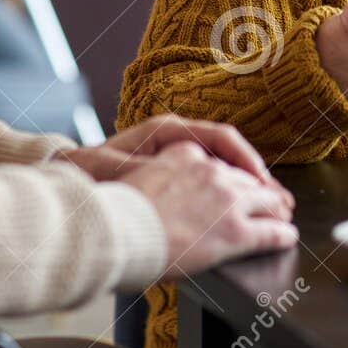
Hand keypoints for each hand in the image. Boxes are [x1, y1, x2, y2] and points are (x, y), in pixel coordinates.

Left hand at [60, 115, 291, 208]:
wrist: (66, 181)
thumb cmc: (87, 175)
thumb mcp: (113, 172)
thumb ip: (144, 174)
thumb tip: (173, 181)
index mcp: (167, 131)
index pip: (220, 138)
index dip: (247, 161)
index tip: (263, 184)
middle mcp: (177, 139)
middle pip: (230, 153)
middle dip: (258, 179)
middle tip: (282, 203)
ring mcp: (177, 156)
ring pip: (225, 168)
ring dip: (250, 189)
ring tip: (274, 209)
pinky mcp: (175, 173)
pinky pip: (212, 181)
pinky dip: (231, 196)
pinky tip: (243, 215)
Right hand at [119, 141, 297, 277]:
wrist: (115, 231)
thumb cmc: (116, 212)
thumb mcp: (136, 175)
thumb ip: (159, 173)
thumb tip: (162, 187)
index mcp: (185, 153)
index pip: (219, 163)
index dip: (233, 178)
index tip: (238, 185)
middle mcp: (211, 172)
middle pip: (247, 181)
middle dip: (261, 193)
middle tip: (273, 203)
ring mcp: (227, 200)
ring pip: (265, 202)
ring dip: (276, 211)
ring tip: (284, 218)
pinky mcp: (236, 231)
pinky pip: (270, 231)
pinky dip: (282, 234)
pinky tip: (288, 237)